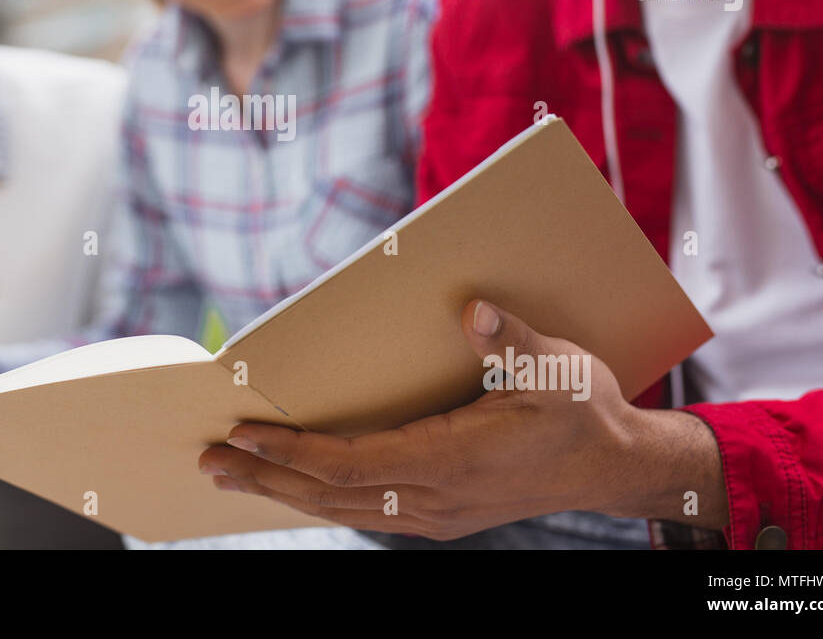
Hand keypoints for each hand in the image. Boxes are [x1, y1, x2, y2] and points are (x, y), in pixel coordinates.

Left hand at [198, 299, 728, 539]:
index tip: (243, 433)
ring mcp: (436, 511)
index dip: (292, 451)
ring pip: (342, 507)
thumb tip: (471, 310)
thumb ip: (512, 341)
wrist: (615, 465)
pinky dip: (318, 495)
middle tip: (207, 458)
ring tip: (231, 473)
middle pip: (331, 493)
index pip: (352, 463)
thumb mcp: (559, 369)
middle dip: (265, 476)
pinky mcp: (439, 510)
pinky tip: (293, 484)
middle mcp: (436, 497)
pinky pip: (363, 508)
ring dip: (283, 490)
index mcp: (453, 462)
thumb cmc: (585, 412)